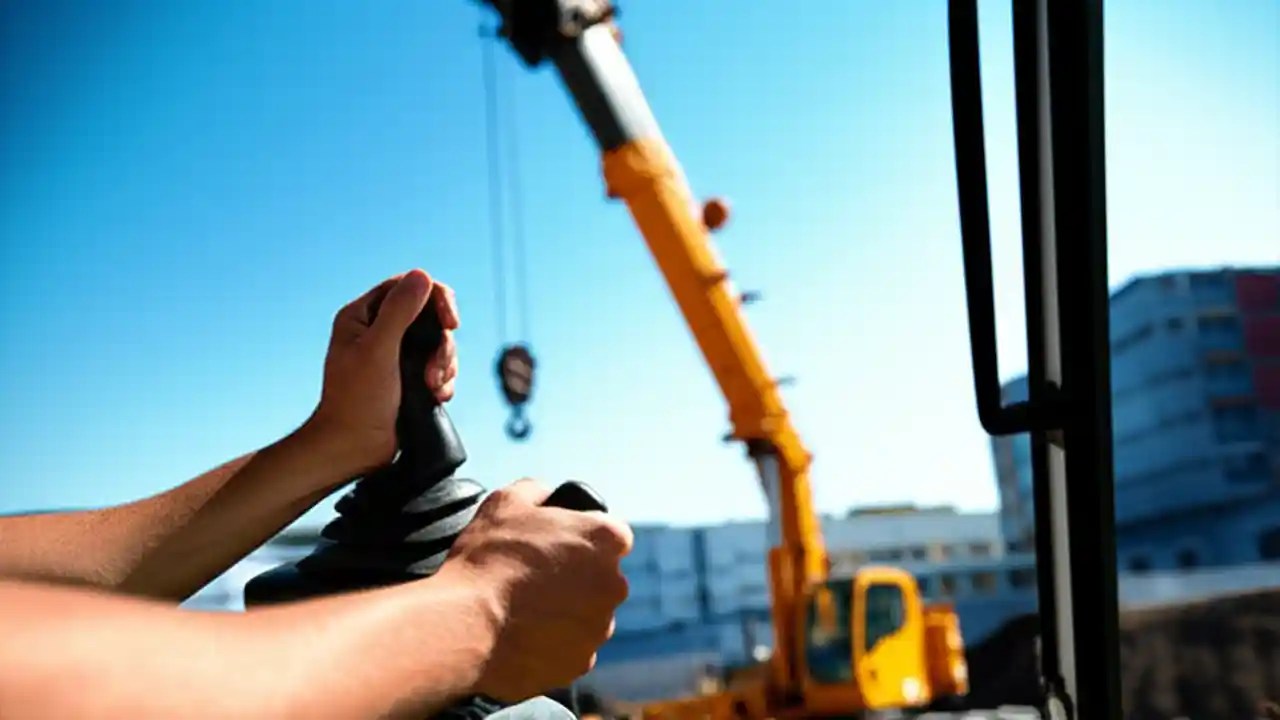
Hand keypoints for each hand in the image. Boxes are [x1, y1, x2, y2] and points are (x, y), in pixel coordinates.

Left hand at [306, 269, 459, 476]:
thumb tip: (423, 276)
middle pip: (430, 314)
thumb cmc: (357, 400)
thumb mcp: (378, 350)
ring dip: (445, 364)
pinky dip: (445, 379)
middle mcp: (379, 330)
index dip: (435, 298)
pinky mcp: (410, 375)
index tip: (451, 324)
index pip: (407, 287)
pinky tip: (438, 396)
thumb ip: (399, 311)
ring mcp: (396, 354)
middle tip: (439, 368)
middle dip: (442, 342)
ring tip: (434, 387)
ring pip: (439, 342)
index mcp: (362, 316)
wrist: (354, 448)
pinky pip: (440, 365)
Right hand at [437, 479, 632, 701]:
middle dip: (575, 577)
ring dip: (566, 611)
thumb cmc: (487, 558)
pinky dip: (554, 643)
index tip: (555, 546)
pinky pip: (572, 648)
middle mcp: (614, 584)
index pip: (610, 535)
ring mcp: (600, 627)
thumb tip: (547, 495)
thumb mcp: (507, 500)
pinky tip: (522, 634)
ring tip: (523, 609)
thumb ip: (538, 490)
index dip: (581, 539)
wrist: (466, 624)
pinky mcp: (581, 662)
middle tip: (534, 577)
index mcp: (607, 539)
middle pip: (601, 577)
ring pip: (588, 615)